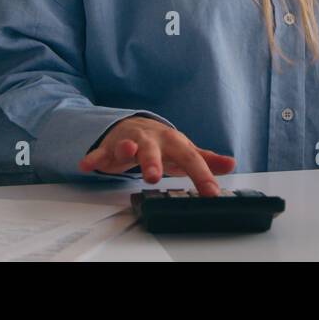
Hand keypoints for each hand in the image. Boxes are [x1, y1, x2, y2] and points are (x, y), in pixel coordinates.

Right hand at [78, 115, 236, 196]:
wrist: (134, 127)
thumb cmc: (162, 144)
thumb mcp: (184, 151)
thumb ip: (206, 160)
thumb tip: (231, 163)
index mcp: (174, 142)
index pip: (191, 159)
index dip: (202, 175)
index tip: (212, 193)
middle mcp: (152, 139)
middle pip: (155, 150)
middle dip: (153, 162)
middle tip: (155, 176)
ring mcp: (131, 141)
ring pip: (128, 145)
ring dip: (126, 149)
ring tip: (126, 153)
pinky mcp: (110, 147)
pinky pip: (102, 152)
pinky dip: (95, 157)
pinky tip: (87, 164)